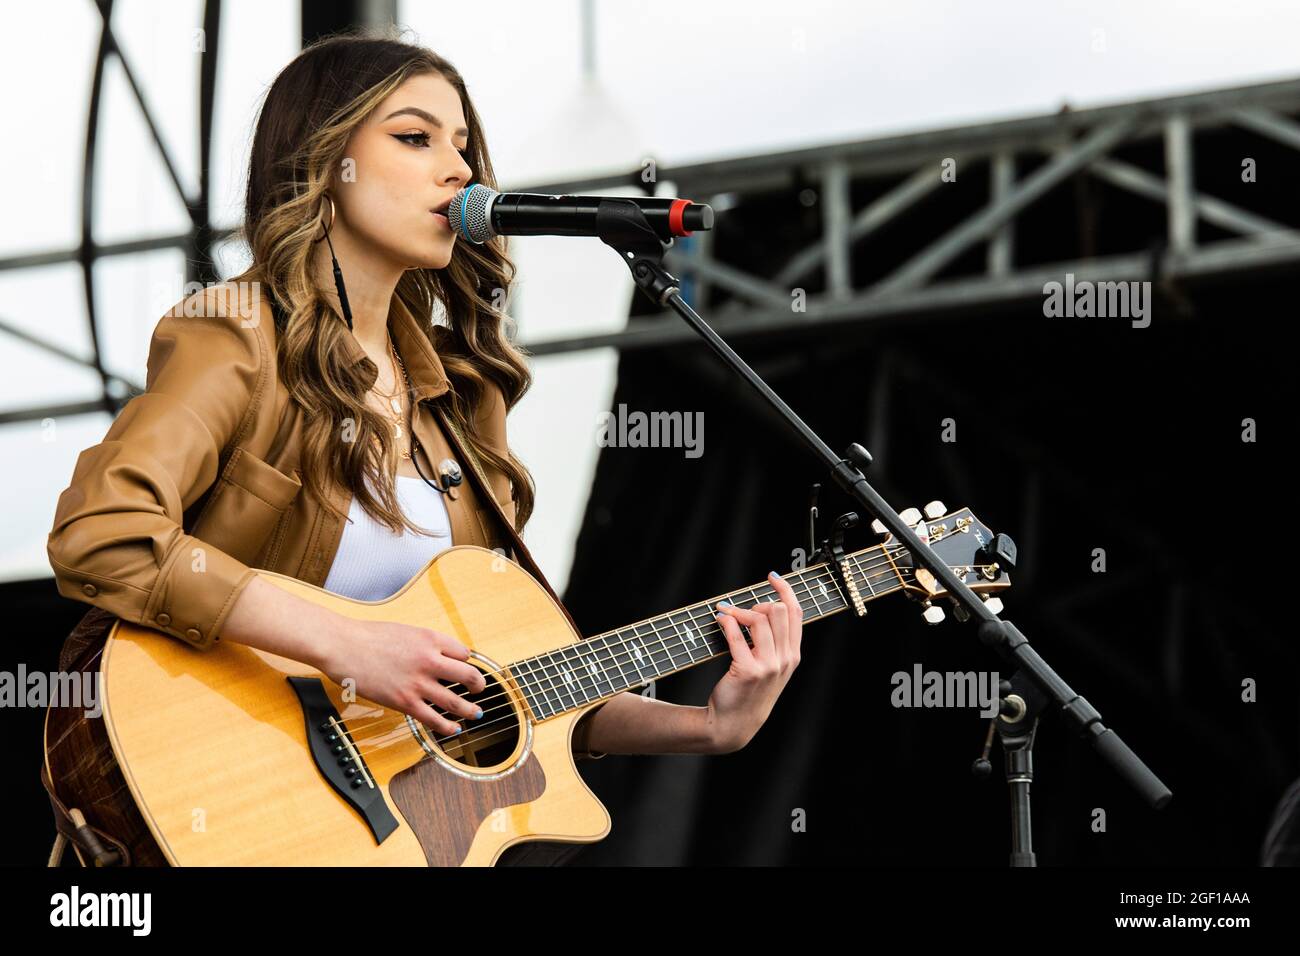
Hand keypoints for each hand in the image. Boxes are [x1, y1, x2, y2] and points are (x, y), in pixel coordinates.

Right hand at [317, 617, 487, 736]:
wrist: (343, 646)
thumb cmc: (368, 637)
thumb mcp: (405, 632)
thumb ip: (424, 644)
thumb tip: (438, 655)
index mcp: (430, 639)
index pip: (464, 653)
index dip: (467, 663)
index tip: (466, 669)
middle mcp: (429, 660)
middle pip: (469, 676)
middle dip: (478, 686)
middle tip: (480, 690)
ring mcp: (418, 683)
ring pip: (456, 702)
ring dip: (470, 710)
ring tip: (476, 713)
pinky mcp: (404, 702)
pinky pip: (433, 719)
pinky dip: (447, 726)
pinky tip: (453, 729)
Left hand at [705, 570, 803, 751]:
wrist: (735, 724)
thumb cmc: (750, 692)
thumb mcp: (771, 667)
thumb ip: (774, 641)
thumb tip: (764, 607)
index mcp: (793, 655)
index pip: (797, 613)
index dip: (785, 590)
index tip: (773, 577)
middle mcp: (785, 659)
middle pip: (779, 611)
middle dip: (758, 603)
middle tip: (741, 610)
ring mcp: (769, 666)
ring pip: (759, 620)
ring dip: (738, 611)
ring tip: (724, 613)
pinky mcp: (749, 671)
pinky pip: (737, 636)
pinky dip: (727, 622)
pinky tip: (720, 620)